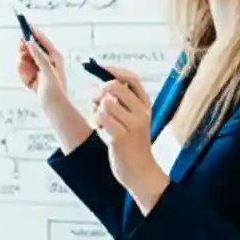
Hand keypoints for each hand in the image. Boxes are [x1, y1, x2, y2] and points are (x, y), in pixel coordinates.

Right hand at [17, 28, 67, 110]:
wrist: (53, 106)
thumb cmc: (55, 90)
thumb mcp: (47, 71)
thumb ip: (38, 56)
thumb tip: (30, 43)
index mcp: (54, 57)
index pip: (42, 40)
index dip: (33, 33)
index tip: (25, 27)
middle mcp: (46, 60)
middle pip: (29, 49)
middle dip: (24, 55)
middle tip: (22, 59)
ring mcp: (38, 68)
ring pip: (23, 60)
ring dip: (23, 69)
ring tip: (30, 78)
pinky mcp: (32, 75)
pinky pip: (22, 71)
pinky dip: (23, 76)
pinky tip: (30, 83)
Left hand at [91, 65, 168, 212]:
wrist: (140, 171)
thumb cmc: (131, 144)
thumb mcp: (133, 120)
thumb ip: (121, 102)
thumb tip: (99, 84)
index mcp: (146, 106)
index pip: (132, 79)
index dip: (114, 71)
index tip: (100, 68)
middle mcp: (142, 113)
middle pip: (114, 87)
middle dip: (98, 91)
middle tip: (94, 102)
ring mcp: (132, 125)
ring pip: (104, 102)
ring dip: (95, 109)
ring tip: (100, 121)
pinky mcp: (120, 137)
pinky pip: (100, 117)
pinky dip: (96, 122)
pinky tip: (101, 130)